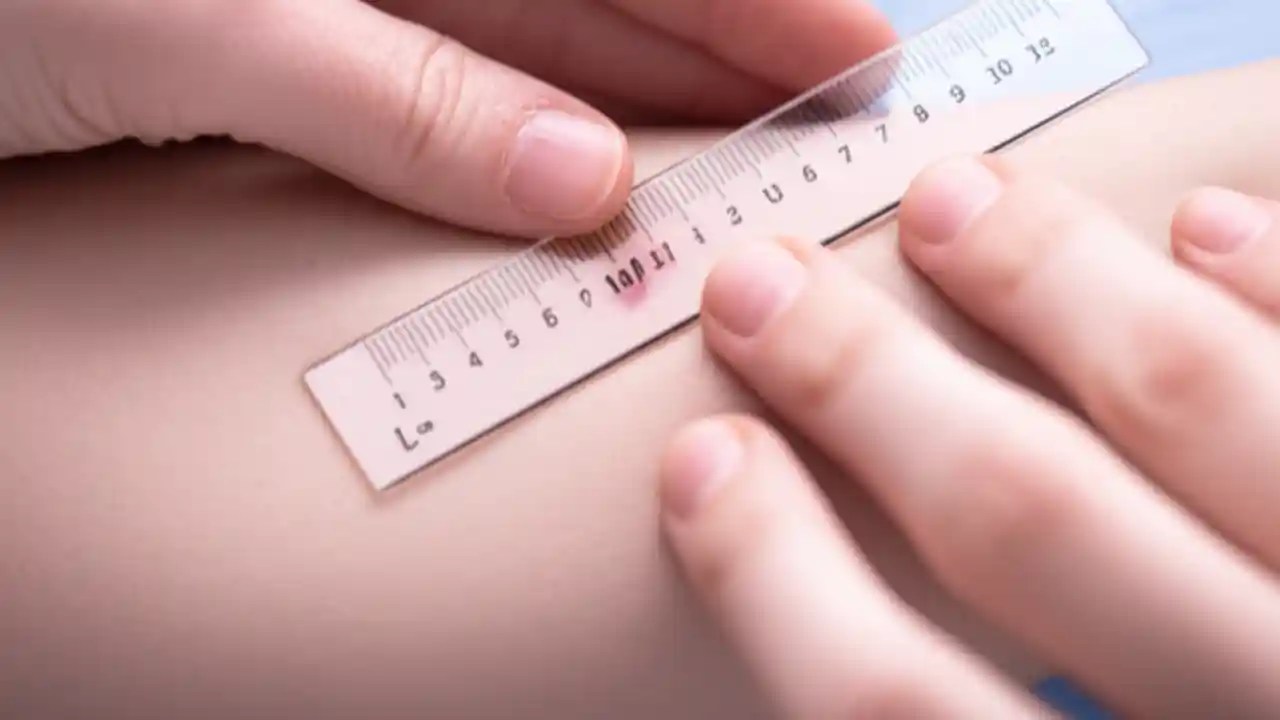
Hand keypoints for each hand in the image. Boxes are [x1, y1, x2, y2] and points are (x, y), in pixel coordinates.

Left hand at [1, 0, 892, 236]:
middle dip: (715, 35)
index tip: (846, 47)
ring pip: (511, 45)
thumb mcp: (172, 16)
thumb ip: (383, 87)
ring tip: (755, 134)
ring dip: (635, 92)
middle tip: (845, 95)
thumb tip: (574, 172)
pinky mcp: (260, 50)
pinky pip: (420, 96)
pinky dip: (506, 136)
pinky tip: (588, 162)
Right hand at [658, 157, 1279, 717]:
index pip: (890, 709)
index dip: (770, 574)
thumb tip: (806, 611)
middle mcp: (1249, 716)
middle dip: (867, 385)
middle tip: (762, 285)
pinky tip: (1201, 224)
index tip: (699, 462)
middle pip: (1029, 523)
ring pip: (1214, 409)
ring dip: (1064, 287)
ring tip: (957, 199)